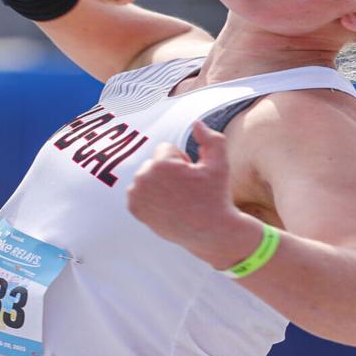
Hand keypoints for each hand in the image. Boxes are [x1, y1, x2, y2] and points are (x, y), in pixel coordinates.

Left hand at [127, 121, 264, 267]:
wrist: (210, 231)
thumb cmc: (216, 197)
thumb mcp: (220, 164)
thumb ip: (211, 139)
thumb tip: (196, 123)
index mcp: (161, 164)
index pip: (166, 149)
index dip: (183, 163)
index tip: (192, 179)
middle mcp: (144, 178)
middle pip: (155, 163)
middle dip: (169, 172)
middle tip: (186, 191)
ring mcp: (136, 195)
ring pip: (147, 177)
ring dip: (159, 184)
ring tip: (177, 200)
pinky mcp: (134, 208)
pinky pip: (140, 191)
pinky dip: (151, 197)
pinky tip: (166, 207)